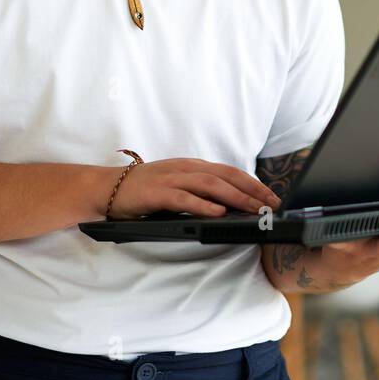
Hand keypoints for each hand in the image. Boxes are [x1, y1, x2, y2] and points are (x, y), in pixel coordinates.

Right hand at [109, 158, 282, 219]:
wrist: (107, 188)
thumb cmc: (144, 190)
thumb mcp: (177, 185)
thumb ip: (200, 191)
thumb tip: (230, 206)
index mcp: (193, 167)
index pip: (230, 172)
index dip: (253, 183)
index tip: (272, 197)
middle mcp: (185, 169)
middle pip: (226, 176)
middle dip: (252, 190)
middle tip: (271, 204)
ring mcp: (171, 179)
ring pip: (210, 185)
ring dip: (235, 197)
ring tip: (253, 209)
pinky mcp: (157, 192)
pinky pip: (184, 198)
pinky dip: (203, 205)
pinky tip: (218, 213)